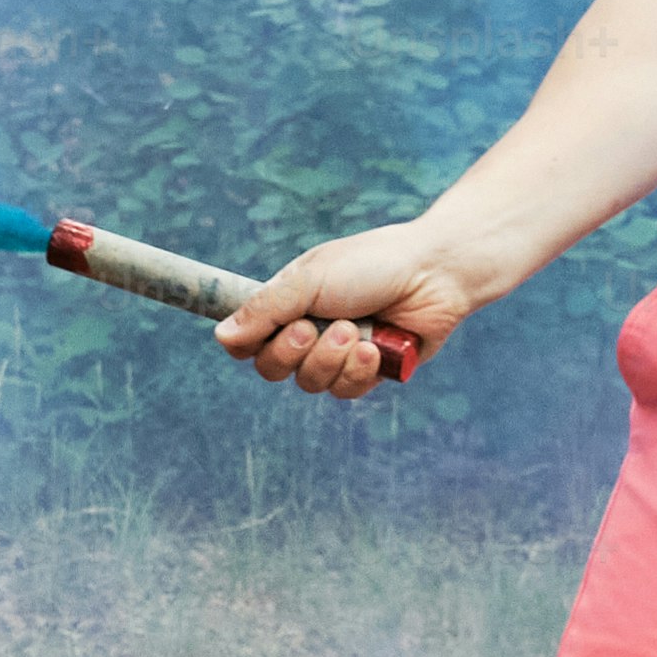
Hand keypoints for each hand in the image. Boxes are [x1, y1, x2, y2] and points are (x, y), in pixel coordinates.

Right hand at [218, 220, 480, 402]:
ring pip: (310, 384)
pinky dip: (358, 371)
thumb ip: (265, 309)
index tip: (264, 334)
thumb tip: (221, 338)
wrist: (436, 273)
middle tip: (314, 328)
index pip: (246, 341)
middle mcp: (309, 332)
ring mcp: (338, 354)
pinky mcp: (369, 372)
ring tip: (356, 330)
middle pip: (272, 369)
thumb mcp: (310, 279)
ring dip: (330, 359)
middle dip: (292, 352)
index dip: (248, 345)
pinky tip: (375, 348)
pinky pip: (345, 391)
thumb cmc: (373, 264)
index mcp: (288, 304)